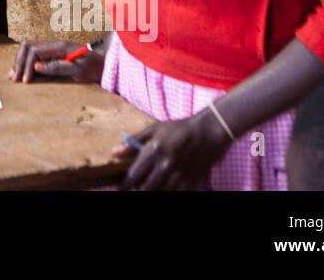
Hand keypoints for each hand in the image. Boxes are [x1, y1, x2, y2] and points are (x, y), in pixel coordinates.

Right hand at [8, 39, 104, 83]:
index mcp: (59, 47)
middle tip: (14, 78)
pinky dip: (26, 63)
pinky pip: (34, 55)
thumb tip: (36, 67)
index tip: (25, 81)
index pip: (35, 51)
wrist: (106, 64)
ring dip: (20, 62)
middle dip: (19, 62)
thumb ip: (58, 67)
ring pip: (29, 49)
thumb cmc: (94, 68)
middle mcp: (54, 45)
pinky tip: (22, 72)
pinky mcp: (53, 54)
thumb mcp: (79, 70)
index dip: (27, 66)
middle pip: (28, 47)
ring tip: (13, 76)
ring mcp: (53, 49)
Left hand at [116, 113, 232, 189]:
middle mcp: (165, 165)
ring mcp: (179, 176)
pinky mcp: (192, 182)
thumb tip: (114, 152)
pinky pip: (176, 194)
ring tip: (149, 185)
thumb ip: (133, 141)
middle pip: (145, 188)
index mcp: (154, 151)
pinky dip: (168, 192)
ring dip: (152, 191)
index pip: (133, 176)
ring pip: (160, 193)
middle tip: (135, 187)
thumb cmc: (178, 129)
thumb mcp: (154, 129)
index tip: (120, 187)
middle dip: (137, 190)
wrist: (209, 132)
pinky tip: (164, 187)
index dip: (124, 185)